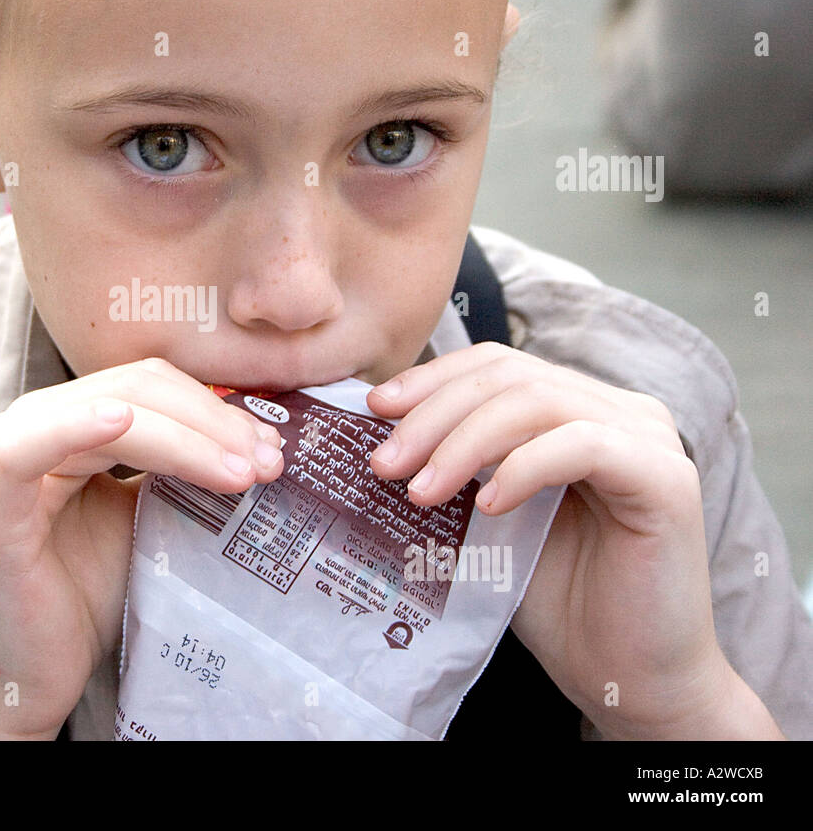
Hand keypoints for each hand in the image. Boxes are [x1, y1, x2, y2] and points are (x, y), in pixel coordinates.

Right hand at [0, 357, 283, 738]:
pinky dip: (78, 425)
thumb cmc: (84, 598)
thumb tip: (257, 442)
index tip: (273, 449)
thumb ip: (179, 474)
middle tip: (269, 462)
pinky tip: (123, 423)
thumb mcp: (146, 520)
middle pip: (141, 388)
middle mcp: (35, 422)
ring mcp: (6, 455)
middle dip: (214, 422)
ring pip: (113, 410)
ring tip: (242, 472)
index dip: (217, 409)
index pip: (155, 387)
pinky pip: (28, 449)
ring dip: (187, 435)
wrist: (29, 676)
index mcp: (70, 420)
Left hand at [364, 342, 782, 739]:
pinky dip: (523, 468)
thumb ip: (459, 466)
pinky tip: (488, 507)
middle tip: (385, 463)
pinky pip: (582, 445)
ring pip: (538, 401)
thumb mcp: (489, 515)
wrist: (624, 676)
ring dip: (465, 442)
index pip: (497, 365)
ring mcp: (648, 439)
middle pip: (511, 376)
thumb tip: (384, 434)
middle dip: (435, 414)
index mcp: (578, 408)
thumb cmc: (556, 598)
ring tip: (422, 491)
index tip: (374, 409)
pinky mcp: (667, 479)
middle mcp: (619, 411)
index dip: (433, 379)